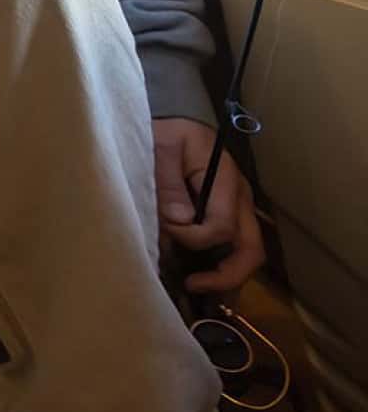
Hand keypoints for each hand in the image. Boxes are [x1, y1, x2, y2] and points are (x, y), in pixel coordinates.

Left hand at [153, 117, 263, 293]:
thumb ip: (168, 182)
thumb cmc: (168, 130)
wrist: (176, 120)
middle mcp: (240, 201)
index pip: (222, 226)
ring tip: (195, 291)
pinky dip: (218, 268)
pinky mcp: (227, 216)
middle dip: (226, 276)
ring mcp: (238, 211)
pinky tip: (196, 278)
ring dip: (225, 278)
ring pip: (245, 255)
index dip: (194, 238)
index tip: (167, 233)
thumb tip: (179, 221)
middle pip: (251, 250)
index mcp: (226, 182)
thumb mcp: (161, 147)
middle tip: (192, 286)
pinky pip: (231, 249)